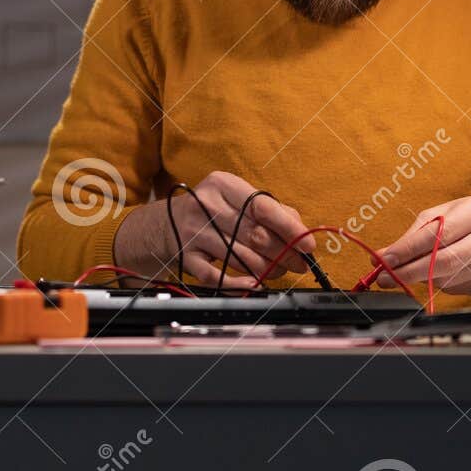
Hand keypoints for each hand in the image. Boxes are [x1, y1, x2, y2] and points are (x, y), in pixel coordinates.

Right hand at [114, 171, 312, 288]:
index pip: (263, 207)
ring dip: (266, 270)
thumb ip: (269, 208)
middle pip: (254, 235)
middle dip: (283, 254)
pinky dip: (238, 284)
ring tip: (279, 272)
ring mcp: (193, 232)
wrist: (162, 224)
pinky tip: (253, 286)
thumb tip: (300, 229)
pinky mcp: (186, 256)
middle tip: (299, 265)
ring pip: (240, 257)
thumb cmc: (209, 210)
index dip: (289, 228)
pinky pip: (216, 275)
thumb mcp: (234, 197)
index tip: (307, 245)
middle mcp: (206, 205)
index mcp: (223, 185)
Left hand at [374, 197, 470, 298]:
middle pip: (444, 261)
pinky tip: (446, 271)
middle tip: (384, 278)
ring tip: (414, 268)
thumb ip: (416, 232)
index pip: (438, 234)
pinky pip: (455, 288)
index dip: (407, 249)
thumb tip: (384, 257)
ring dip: (422, 277)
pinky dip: (440, 282)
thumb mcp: (447, 214)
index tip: (383, 260)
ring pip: (447, 279)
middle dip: (408, 271)